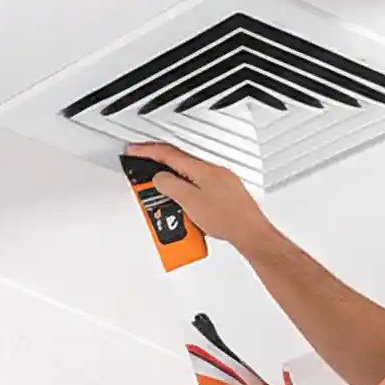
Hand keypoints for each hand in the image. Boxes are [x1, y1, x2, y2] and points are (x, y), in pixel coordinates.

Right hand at [124, 142, 272, 250]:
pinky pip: (200, 190)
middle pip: (179, 166)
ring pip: (189, 180)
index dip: (147, 151)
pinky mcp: (225, 194)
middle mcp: (213, 172)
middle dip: (160, 175)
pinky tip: (188, 214)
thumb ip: (170, 186)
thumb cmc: (228, 218)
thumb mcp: (190, 202)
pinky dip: (189, 199)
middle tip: (146, 183)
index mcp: (202, 169)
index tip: (133, 151)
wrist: (251, 233)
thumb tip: (159, 178)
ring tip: (170, 207)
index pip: (168, 154)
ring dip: (175, 191)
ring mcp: (221, 182)